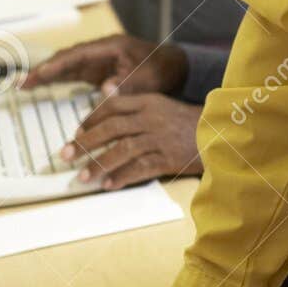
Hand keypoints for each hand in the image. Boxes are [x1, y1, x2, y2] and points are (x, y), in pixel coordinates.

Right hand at [23, 34, 186, 95]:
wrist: (172, 68)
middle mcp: (98, 52)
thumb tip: (105, 90)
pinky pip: (71, 74)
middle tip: (21, 83)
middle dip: (43, 70)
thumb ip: (127, 84)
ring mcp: (96, 61)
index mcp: (109, 47)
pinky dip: (55, 80)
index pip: (77, 55)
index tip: (40, 74)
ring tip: (22, 86)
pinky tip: (39, 87)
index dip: (57, 65)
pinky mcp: (96, 72)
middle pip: (65, 59)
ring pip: (65, 66)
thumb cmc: (161, 69)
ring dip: (45, 75)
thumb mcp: (148, 78)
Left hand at [61, 92, 202, 188]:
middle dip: (85, 143)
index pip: (111, 107)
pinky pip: (139, 168)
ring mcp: (159, 139)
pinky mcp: (168, 158)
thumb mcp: (162, 106)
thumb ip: (134, 106)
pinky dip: (121, 177)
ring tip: (83, 177)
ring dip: (99, 164)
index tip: (75, 133)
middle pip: (110, 129)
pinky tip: (108, 185)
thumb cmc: (189, 123)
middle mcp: (151, 118)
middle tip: (66, 155)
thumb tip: (105, 101)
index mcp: (148, 103)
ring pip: (121, 150)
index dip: (90, 120)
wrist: (221, 135)